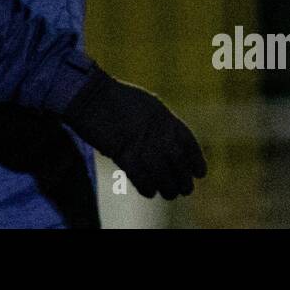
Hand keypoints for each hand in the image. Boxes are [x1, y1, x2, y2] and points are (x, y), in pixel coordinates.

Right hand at [62, 67, 206, 198]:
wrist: (91, 96)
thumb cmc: (116, 98)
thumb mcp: (148, 104)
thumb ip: (162, 123)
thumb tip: (172, 143)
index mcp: (165, 118)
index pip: (189, 145)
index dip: (197, 162)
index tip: (198, 173)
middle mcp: (158, 133)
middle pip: (178, 164)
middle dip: (184, 181)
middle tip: (185, 190)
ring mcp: (141, 144)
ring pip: (163, 177)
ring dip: (168, 189)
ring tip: (169, 194)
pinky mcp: (123, 156)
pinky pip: (142, 180)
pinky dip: (147, 188)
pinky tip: (148, 191)